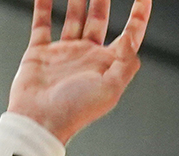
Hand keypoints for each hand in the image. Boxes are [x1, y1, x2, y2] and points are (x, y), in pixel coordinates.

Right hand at [8, 0, 150, 143]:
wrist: (39, 122)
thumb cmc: (75, 111)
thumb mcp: (110, 90)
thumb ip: (126, 63)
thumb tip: (131, 38)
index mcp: (107, 64)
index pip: (129, 33)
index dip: (139, 14)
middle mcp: (87, 55)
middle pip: (99, 17)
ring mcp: (64, 52)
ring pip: (73, 15)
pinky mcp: (40, 52)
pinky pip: (42, 22)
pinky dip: (43, 4)